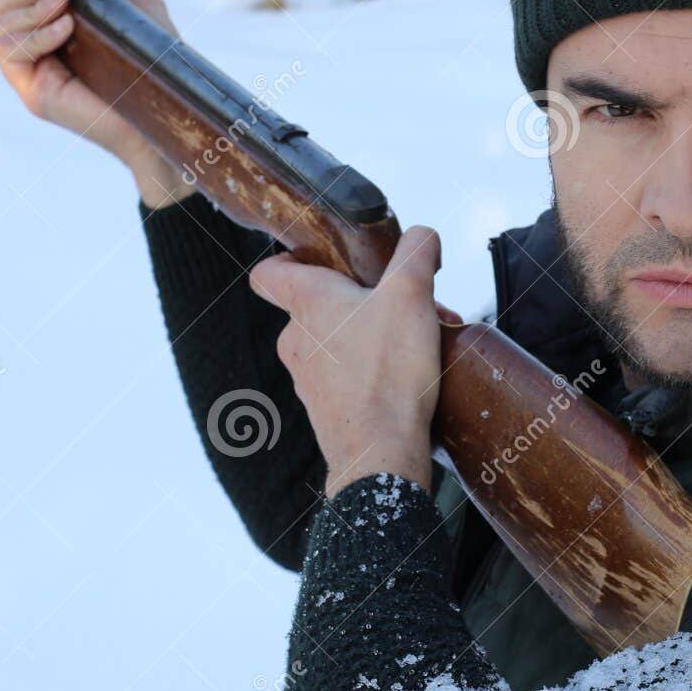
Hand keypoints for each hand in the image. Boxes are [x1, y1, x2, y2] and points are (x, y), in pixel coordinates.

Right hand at [0, 0, 195, 208]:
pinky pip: (12, 54)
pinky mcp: (34, 94)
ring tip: (65, 2)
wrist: (163, 116)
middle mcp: (33, 49)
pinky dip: (38, 35)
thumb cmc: (154, 67)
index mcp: (48, 26)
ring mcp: (29, 73)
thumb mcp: (139, 12)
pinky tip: (67, 28)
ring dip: (29, 7)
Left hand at [249, 227, 450, 498]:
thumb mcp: (411, 294)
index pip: (269, 272)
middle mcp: (296, 340)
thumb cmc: (388, 372)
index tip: (325, 260)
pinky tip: (406, 378)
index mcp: (306, 303)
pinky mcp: (326, 410)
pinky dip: (373, 372)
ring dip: (372, 337)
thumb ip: (416, 252)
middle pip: (319, 306)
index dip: (291, 259)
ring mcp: (307, 379)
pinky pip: (347, 378)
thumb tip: (422, 236)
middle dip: (363, 302)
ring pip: (336, 344)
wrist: (382, 454)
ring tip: (416, 345)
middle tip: (404, 307)